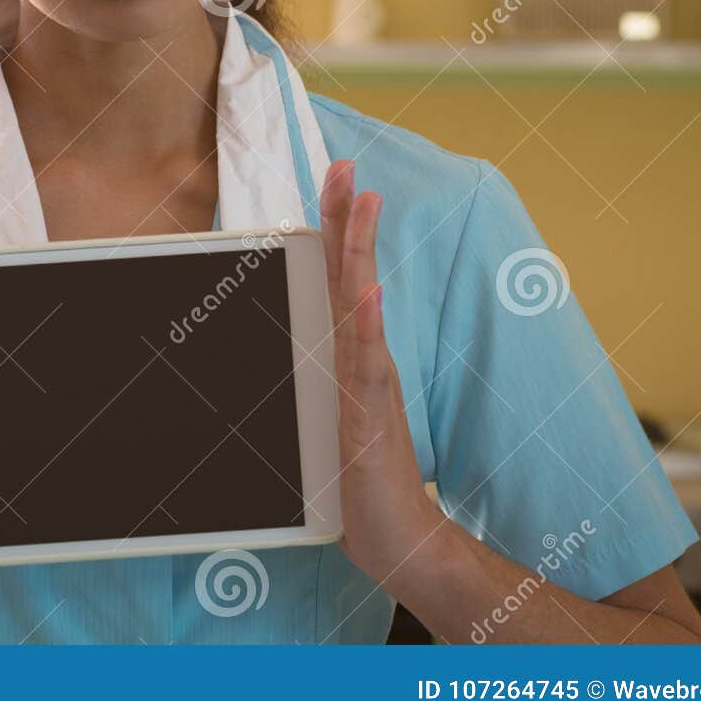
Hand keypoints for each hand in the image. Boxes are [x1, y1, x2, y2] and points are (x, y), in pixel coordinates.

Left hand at [320, 158, 447, 585]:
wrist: (396, 535)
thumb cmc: (361, 473)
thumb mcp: (335, 408)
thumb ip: (328, 369)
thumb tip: (304, 333)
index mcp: (352, 351)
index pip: (344, 276)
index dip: (340, 225)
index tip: (337, 175)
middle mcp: (363, 357)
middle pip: (354, 274)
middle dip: (349, 217)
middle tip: (346, 165)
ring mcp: (368, 383)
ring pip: (361, 306)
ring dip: (360, 253)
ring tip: (363, 205)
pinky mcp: (369, 416)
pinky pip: (368, 365)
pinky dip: (369, 327)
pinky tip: (370, 294)